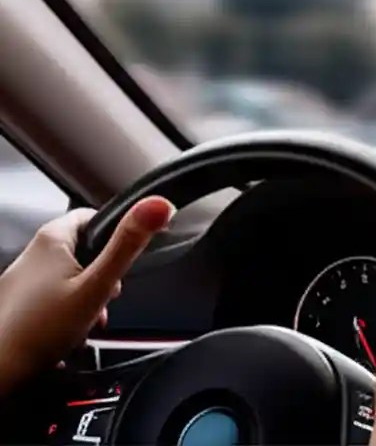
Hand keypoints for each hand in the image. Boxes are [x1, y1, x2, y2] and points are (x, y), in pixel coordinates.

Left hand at [0, 197, 173, 394]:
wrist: (0, 371)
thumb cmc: (42, 330)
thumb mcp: (98, 285)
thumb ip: (127, 246)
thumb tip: (158, 205)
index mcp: (52, 239)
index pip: (93, 217)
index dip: (116, 236)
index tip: (125, 257)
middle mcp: (32, 255)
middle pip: (84, 252)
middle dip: (102, 276)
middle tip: (106, 297)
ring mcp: (22, 281)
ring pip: (70, 277)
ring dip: (86, 297)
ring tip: (89, 321)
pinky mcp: (18, 304)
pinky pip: (52, 298)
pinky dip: (67, 311)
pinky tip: (70, 333)